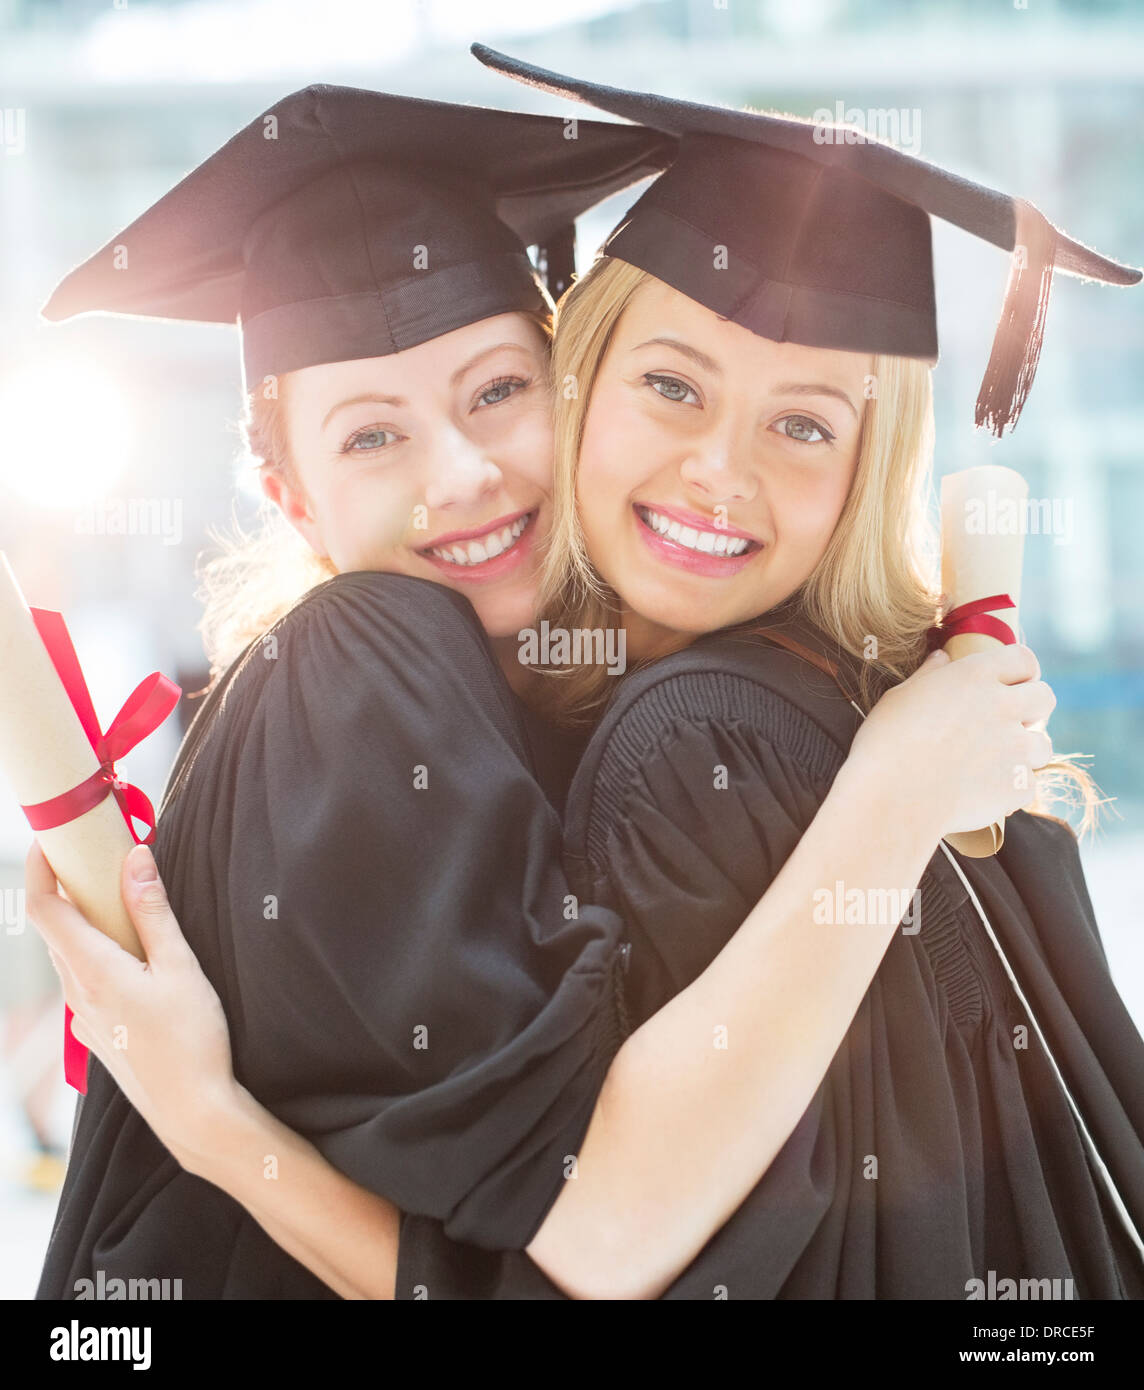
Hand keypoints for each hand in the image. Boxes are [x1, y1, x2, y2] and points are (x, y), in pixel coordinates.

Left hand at [25, 840, 238, 1168]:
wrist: (194, 1114)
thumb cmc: (193, 1042)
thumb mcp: (181, 968)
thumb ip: (153, 912)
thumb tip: (135, 858)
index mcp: (93, 971)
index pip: (47, 909)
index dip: (42, 868)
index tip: (53, 838)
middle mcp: (78, 993)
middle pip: (56, 928)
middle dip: (71, 888)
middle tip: (102, 858)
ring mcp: (85, 1017)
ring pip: (71, 955)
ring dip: (86, 922)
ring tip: (123, 901)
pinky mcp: (98, 1033)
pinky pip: (85, 980)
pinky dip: (97, 952)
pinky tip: (133, 954)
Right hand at [848, 644, 1054, 838]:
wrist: (893, 797)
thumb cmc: (887, 743)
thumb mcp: (900, 697)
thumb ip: (929, 676)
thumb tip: (942, 659)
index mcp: (974, 676)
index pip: (1023, 659)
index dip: (1021, 671)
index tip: (1013, 683)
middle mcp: (1003, 706)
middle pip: (1045, 697)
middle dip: (1033, 708)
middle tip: (1008, 723)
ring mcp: (1015, 747)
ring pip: (1043, 745)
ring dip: (1024, 753)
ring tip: (994, 764)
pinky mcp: (1016, 785)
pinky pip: (1027, 785)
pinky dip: (1010, 790)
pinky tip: (984, 792)